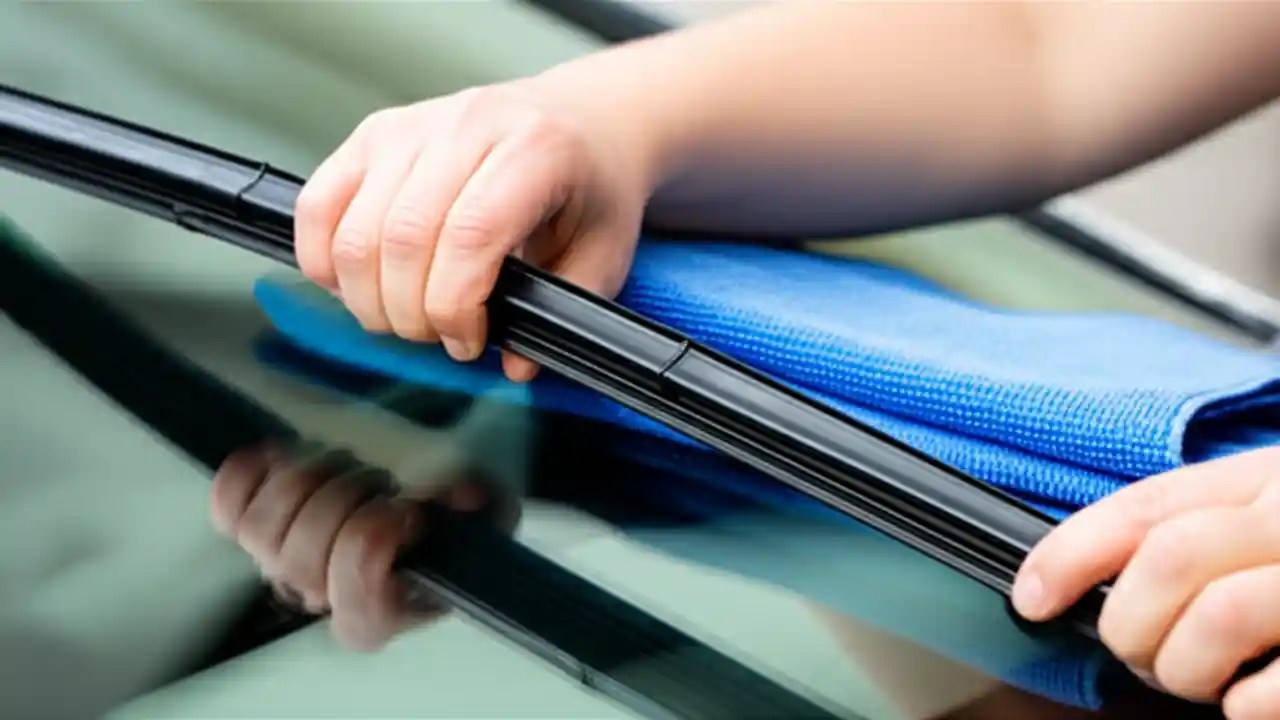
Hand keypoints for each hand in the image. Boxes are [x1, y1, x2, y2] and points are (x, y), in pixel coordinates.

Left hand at [209, 443, 499, 650]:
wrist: (408, 509)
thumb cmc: (445, 525)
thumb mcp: (485, 521)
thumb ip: (484, 512)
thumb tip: (460, 497)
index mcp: (375, 613)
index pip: (350, 590)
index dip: (376, 537)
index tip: (407, 509)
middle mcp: (317, 596)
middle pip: (302, 555)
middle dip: (348, 501)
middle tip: (382, 483)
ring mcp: (278, 562)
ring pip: (261, 529)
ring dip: (309, 480)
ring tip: (346, 469)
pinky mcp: (253, 523)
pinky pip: (229, 504)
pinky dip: (251, 473)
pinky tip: (288, 457)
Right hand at [294, 80, 651, 381]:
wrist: (581, 118)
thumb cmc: (590, 184)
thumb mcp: (606, 250)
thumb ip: (564, 310)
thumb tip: (514, 364)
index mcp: (534, 152)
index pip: (469, 235)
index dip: (455, 306)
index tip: (469, 340)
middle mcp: (468, 128)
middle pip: (402, 238)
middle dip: (410, 313)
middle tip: (437, 335)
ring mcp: (412, 126)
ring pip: (355, 229)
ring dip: (367, 296)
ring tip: (402, 315)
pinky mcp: (374, 135)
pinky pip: (319, 203)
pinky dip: (323, 259)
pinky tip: (354, 287)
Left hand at [1013, 447, 1279, 717]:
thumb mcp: (1267, 522)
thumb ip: (1203, 536)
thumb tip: (1101, 584)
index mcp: (1265, 480)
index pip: (1147, 504)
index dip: (1071, 552)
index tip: (1030, 597)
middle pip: (1170, 559)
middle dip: (1128, 624)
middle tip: (1140, 656)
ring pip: (1220, 616)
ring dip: (1181, 669)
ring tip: (1198, 683)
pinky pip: (1270, 690)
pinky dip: (1242, 707)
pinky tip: (1244, 705)